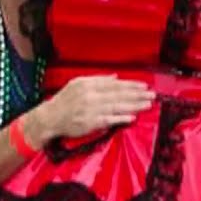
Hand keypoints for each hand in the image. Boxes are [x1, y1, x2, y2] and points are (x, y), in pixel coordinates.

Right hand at [31, 76, 154, 141]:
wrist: (49, 118)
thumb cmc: (64, 102)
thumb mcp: (77, 84)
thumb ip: (97, 80)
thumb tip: (115, 77)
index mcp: (88, 84)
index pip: (114, 84)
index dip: (130, 85)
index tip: (144, 86)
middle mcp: (90, 95)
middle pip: (118, 94)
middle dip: (137, 95)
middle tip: (151, 95)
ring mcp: (90, 109)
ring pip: (116, 106)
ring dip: (134, 105)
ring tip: (147, 105)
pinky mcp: (90, 123)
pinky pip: (108, 120)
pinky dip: (120, 118)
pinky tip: (131, 118)